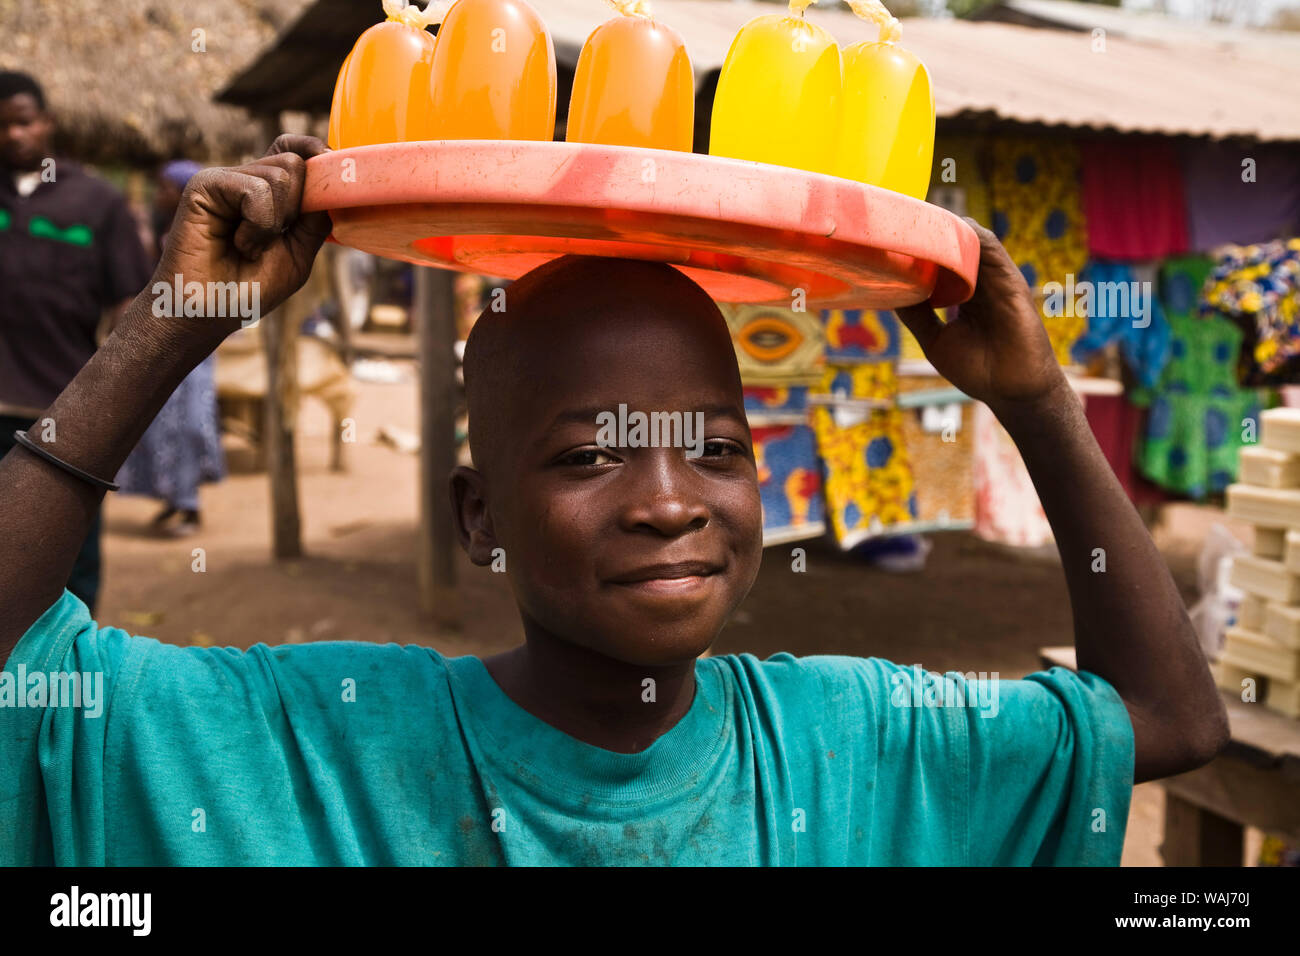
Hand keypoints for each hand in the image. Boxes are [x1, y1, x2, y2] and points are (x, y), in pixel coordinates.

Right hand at [144, 134, 332, 338]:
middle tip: (271, 240)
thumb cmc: (249, 288)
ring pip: (281, 175)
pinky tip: (238, 243)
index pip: (294, 150)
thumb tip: (333, 186)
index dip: (314, 150)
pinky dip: (258, 225)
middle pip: (295, 163)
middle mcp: (245, 179)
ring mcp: (224, 179)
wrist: (209, 312)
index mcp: (267, 192)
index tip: (330, 164)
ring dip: (274, 224)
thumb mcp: (297, 253)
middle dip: (297, 208)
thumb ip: (315, 219)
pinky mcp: (205, 185)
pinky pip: (255, 190)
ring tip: (249, 247)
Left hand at [895, 219, 1067, 417]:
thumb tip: (890, 292)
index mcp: (962, 295)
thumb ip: (916, 315)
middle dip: (930, 233)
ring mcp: (995, 282)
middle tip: (900, 217)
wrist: (1012, 391)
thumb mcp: (936, 339)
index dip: (920, 249)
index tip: (892, 235)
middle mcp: (979, 284)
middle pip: (953, 249)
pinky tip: (954, 227)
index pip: (939, 263)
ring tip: (920, 216)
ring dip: (948, 229)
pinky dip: (974, 237)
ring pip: (972, 244)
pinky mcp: (1010, 284)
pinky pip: (993, 252)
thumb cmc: (978, 369)